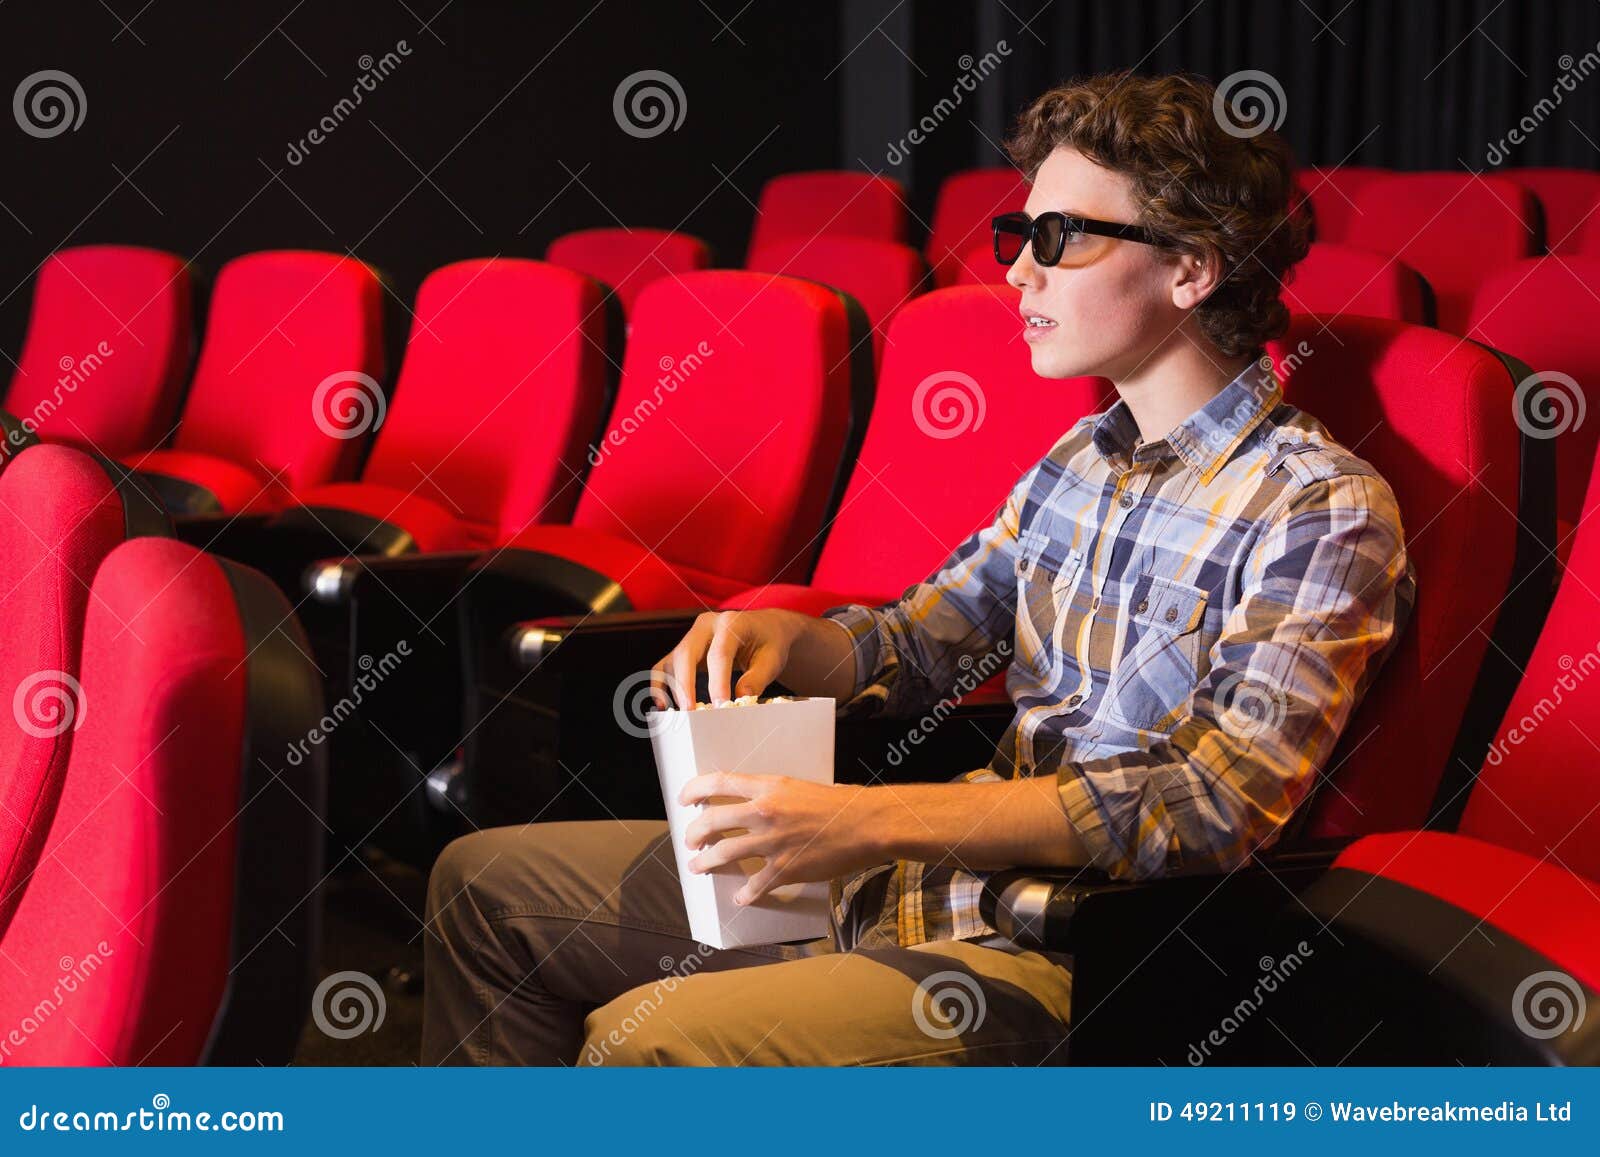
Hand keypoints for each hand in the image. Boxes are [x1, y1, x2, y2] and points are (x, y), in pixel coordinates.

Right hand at [651, 609, 810, 708]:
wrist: (765, 627)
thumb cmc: (770, 642)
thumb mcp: (773, 659)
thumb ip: (757, 679)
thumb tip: (740, 700)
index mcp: (731, 622)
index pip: (719, 654)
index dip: (717, 682)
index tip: (720, 707)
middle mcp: (706, 624)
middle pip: (687, 653)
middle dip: (685, 685)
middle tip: (690, 712)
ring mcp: (692, 636)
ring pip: (672, 660)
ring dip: (671, 688)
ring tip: (678, 714)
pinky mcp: (684, 648)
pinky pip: (665, 665)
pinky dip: (660, 685)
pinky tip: (663, 705)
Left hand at [678, 772, 883, 904]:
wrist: (866, 824)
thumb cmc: (839, 802)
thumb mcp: (798, 787)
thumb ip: (772, 794)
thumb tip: (751, 802)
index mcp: (768, 787)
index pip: (718, 782)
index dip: (694, 790)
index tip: (684, 800)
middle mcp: (764, 812)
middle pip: (712, 822)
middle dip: (694, 834)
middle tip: (691, 841)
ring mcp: (773, 842)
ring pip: (724, 854)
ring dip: (705, 863)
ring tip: (698, 867)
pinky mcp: (785, 869)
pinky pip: (755, 885)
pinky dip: (745, 894)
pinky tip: (741, 897)